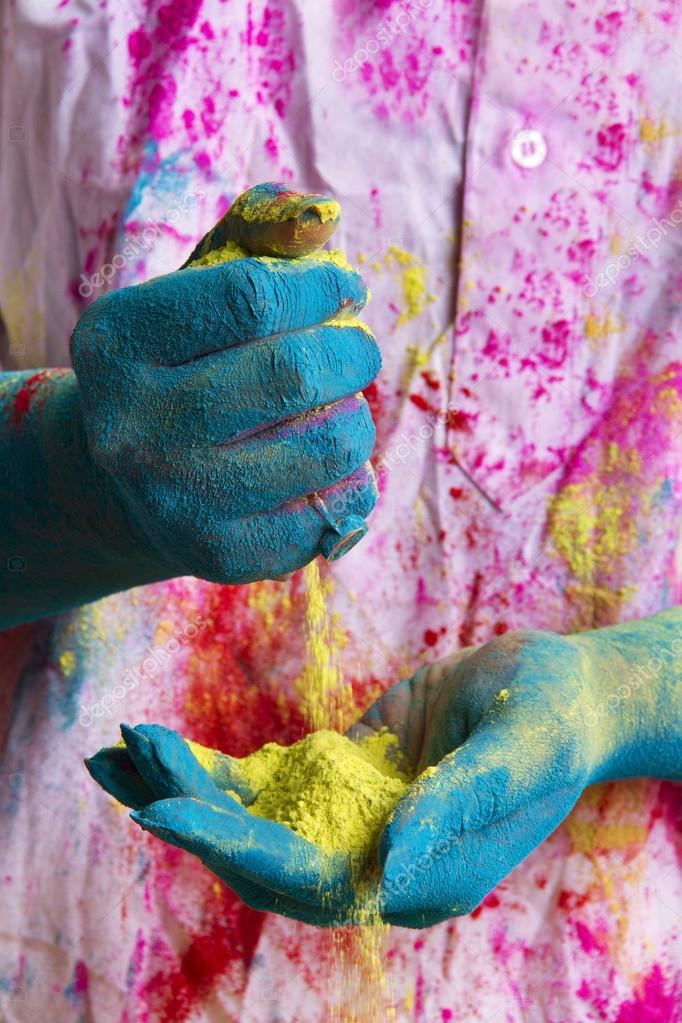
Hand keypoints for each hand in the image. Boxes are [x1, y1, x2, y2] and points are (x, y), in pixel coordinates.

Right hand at [70, 183, 379, 583]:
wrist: (130, 480)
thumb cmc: (182, 367)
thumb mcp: (195, 293)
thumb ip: (256, 238)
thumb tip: (324, 218)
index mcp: (118, 342)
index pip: (251, 297)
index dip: (320, 287)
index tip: (344, 290)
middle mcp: (134, 427)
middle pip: (293, 374)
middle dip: (352, 353)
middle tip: (358, 351)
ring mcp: (178, 500)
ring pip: (329, 444)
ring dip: (356, 416)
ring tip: (336, 408)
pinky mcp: (224, 555)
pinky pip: (339, 507)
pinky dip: (355, 477)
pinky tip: (326, 464)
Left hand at [87, 615, 680, 928]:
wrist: (559, 692)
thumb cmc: (553, 720)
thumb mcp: (521, 752)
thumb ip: (462, 803)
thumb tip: (386, 867)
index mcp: (411, 880)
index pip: (305, 878)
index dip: (233, 846)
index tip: (163, 809)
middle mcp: (369, 861)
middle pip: (257, 853)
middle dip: (187, 811)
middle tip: (118, 763)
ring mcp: (348, 819)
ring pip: (248, 817)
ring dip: (182, 788)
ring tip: (115, 748)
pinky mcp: (338, 776)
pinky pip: (262, 781)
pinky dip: (210, 766)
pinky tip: (159, 744)